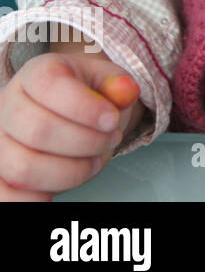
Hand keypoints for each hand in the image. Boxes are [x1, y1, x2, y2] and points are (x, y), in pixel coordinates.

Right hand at [0, 53, 144, 200]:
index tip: (113, 119)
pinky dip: (37, 198)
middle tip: (111, 139)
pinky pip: (6, 195)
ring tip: (95, 160)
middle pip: (38, 130)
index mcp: (36, 73)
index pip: (50, 85)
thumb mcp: (107, 81)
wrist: (72, 111)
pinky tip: (65, 184)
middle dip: (86, 141)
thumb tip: (126, 90)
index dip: (85, 107)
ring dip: (71, 171)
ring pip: (23, 167)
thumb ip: (118, 84)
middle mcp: (8, 104)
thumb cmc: (89, 95)